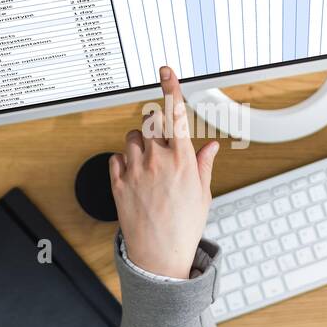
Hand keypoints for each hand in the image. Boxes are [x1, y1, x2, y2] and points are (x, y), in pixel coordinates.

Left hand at [110, 67, 219, 279]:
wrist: (160, 256)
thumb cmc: (185, 226)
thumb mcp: (202, 193)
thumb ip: (203, 164)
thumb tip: (211, 146)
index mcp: (183, 160)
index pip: (176, 114)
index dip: (171, 88)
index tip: (165, 70)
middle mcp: (158, 161)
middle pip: (150, 121)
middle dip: (154, 124)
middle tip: (160, 142)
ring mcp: (135, 172)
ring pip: (131, 139)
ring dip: (139, 144)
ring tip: (148, 166)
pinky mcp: (118, 184)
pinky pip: (115, 159)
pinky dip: (123, 163)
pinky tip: (134, 178)